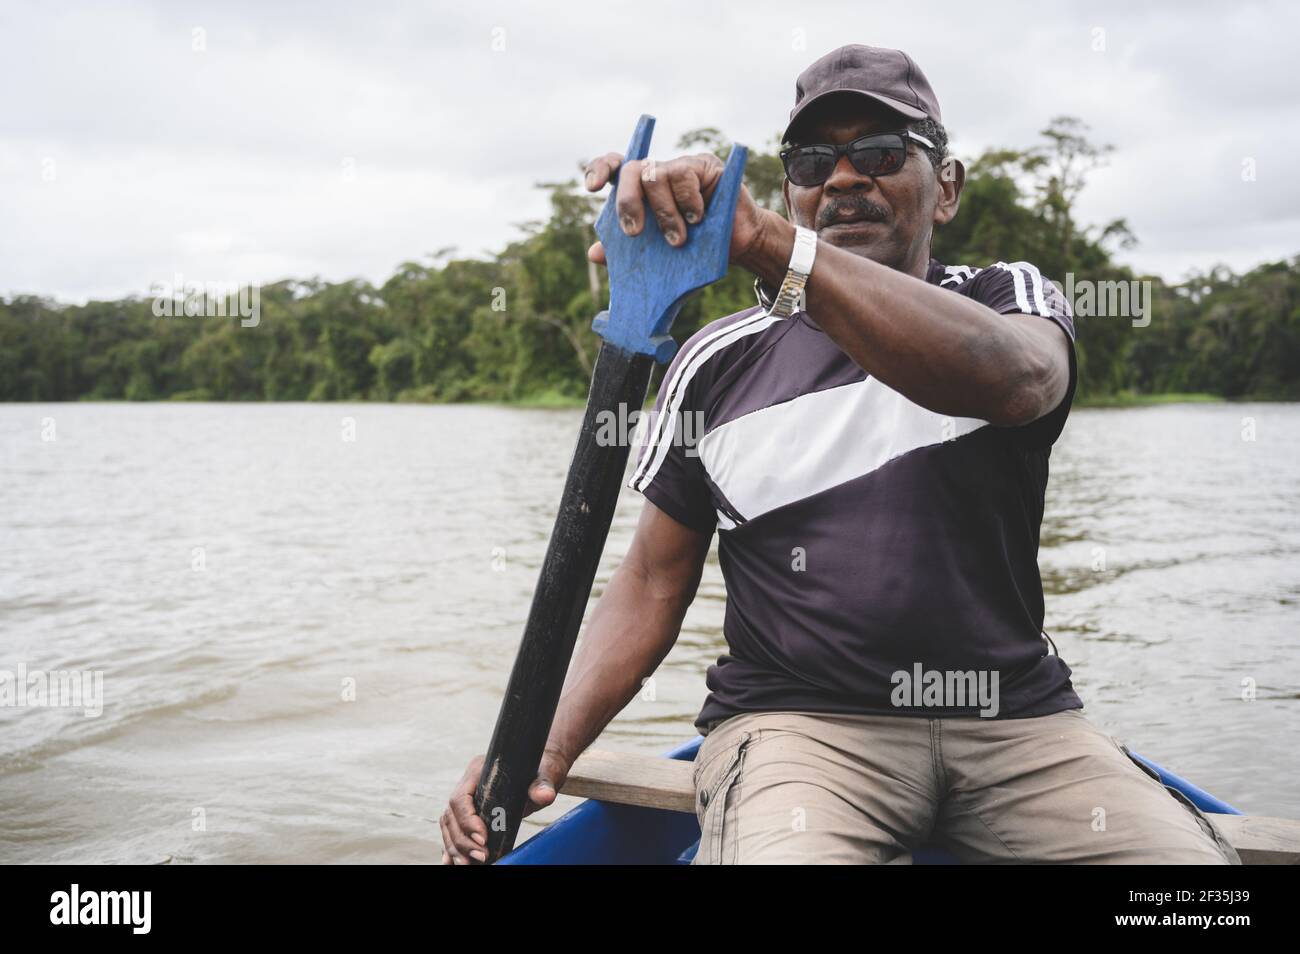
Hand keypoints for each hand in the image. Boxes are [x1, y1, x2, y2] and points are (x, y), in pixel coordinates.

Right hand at [439, 748, 570, 864]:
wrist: (540, 771)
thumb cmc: (540, 771)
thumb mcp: (543, 777)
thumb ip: (542, 785)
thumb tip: (545, 795)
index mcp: (478, 770)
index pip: (461, 798)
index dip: (467, 820)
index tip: (483, 838)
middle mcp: (468, 784)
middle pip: (451, 816)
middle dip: (463, 840)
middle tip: (482, 856)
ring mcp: (466, 799)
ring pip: (449, 825)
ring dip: (456, 848)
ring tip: (469, 864)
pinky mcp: (469, 813)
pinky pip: (452, 831)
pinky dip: (452, 847)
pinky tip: (453, 862)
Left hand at [583, 151, 771, 267]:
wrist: (737, 248)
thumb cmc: (694, 250)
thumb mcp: (655, 257)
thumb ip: (624, 254)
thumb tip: (593, 253)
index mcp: (641, 191)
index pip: (615, 167)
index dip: (599, 170)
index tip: (592, 189)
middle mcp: (657, 174)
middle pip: (630, 170)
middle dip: (626, 202)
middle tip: (633, 232)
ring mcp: (680, 167)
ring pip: (656, 175)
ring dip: (664, 213)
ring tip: (678, 239)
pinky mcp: (704, 165)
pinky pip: (685, 175)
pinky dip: (688, 202)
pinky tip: (697, 220)